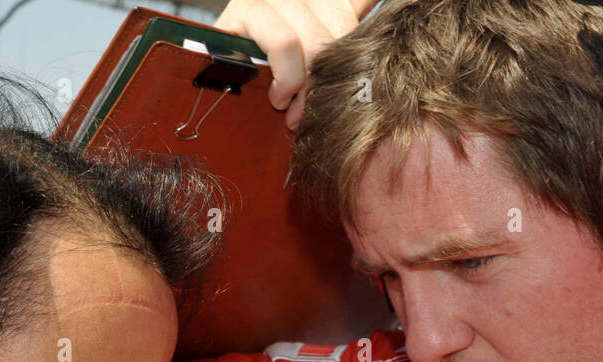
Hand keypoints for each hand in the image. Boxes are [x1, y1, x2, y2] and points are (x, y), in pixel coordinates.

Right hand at [215, 0, 376, 129]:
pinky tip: (279, 94)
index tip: (363, 75)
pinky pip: (284, 43)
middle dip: (331, 76)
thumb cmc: (274, 85)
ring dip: (307, 83)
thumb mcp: (319, 65)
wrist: (211, 92)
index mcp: (322, 0)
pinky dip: (286, 76)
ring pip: (314, 37)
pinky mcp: (245, 10)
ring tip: (293, 105)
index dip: (358, 43)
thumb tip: (391, 46)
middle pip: (341, 27)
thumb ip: (347, 44)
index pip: (354, 6)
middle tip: (317, 109)